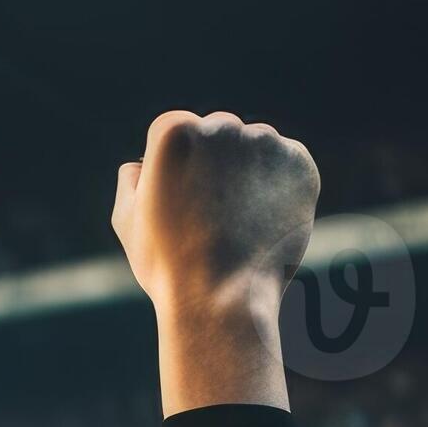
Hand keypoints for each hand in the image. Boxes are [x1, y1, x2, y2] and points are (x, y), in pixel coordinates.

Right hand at [109, 110, 320, 323]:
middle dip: (213, 164)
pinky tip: (263, 219)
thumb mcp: (127, 222)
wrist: (224, 301)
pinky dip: (279, 185)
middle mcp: (222, 125)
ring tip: (238, 222)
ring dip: (247, 171)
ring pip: (254, 146)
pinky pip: (286, 164)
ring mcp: (265, 143)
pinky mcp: (299, 164)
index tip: (180, 200)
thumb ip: (131, 181)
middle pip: (216, 132)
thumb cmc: (169, 266)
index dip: (174, 169)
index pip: (174, 130)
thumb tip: (139, 165)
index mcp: (174, 131)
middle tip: (212, 214)